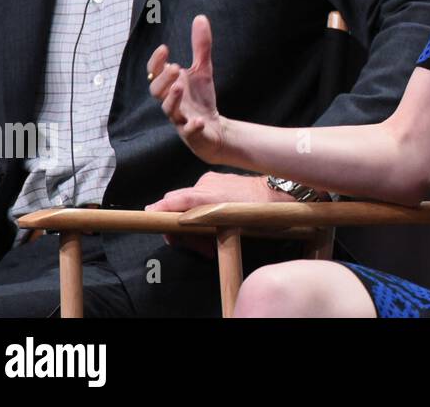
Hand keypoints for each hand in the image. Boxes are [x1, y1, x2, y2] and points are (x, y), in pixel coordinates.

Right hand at [145, 172, 292, 256]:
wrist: (279, 191)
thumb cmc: (258, 210)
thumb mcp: (229, 224)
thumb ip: (199, 227)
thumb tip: (176, 233)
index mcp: (203, 195)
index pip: (168, 203)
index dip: (156, 215)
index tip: (151, 224)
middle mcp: (203, 185)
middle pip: (174, 206)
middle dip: (179, 229)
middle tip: (199, 248)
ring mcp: (209, 181)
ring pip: (186, 204)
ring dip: (192, 225)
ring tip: (209, 244)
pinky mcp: (216, 180)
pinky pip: (198, 197)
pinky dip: (200, 213)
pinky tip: (214, 229)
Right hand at [147, 15, 226, 162]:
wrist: (214, 129)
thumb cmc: (200, 98)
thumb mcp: (203, 69)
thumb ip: (200, 46)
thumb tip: (200, 17)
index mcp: (170, 85)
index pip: (154, 73)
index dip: (156, 62)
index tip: (165, 48)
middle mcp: (170, 101)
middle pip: (156, 91)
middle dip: (162, 79)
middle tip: (174, 67)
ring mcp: (179, 118)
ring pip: (168, 110)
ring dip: (172, 99)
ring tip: (179, 87)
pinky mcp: (191, 132)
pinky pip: (188, 130)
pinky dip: (192, 125)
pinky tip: (198, 120)